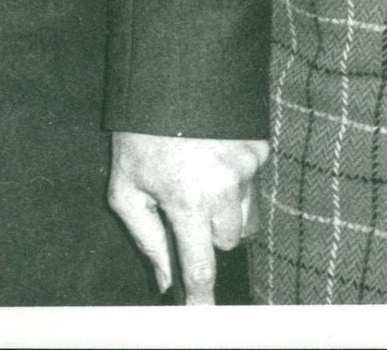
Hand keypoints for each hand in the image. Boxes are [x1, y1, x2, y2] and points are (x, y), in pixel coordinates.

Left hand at [107, 132, 267, 302]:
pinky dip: (236, 181)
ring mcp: (247, 166)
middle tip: (185, 203)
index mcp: (186, 199)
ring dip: (226, 210)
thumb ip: (146, 238)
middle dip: (208, 232)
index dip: (201, 296)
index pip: (201, 265)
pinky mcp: (260, 148)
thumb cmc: (141, 132)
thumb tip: (163, 278)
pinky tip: (213, 158)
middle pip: (228, 242)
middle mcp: (223, 186)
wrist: (170, 73)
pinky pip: (253, 185)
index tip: (202, 313)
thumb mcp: (126, 187)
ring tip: (199, 178)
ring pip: (245, 218)